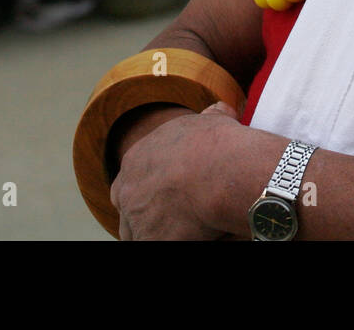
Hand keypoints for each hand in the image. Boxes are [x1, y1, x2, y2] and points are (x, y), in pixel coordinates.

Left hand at [110, 101, 245, 239]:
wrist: (224, 171)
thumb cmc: (220, 145)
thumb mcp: (212, 121)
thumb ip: (210, 118)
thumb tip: (222, 109)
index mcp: (137, 159)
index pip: (134, 179)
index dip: (151, 186)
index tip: (170, 190)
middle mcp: (129, 188)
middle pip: (130, 207)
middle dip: (147, 212)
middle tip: (174, 214)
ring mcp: (136, 217)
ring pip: (139, 232)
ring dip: (157, 231)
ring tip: (188, 228)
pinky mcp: (150, 240)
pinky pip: (154, 243)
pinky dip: (172, 241)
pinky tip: (197, 236)